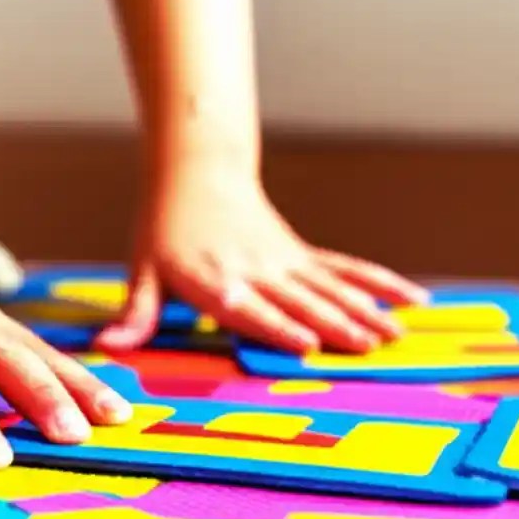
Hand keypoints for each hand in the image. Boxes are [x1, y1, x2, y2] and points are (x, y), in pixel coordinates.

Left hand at [96, 170, 428, 353]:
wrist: (195, 173)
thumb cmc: (165, 227)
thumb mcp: (144, 269)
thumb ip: (135, 313)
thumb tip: (106, 346)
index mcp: (218, 282)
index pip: (252, 309)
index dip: (280, 327)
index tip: (309, 344)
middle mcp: (257, 273)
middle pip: (301, 301)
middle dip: (336, 325)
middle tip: (368, 346)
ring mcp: (284, 263)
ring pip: (331, 288)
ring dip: (366, 310)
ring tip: (396, 334)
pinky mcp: (301, 255)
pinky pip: (345, 269)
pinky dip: (379, 283)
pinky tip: (412, 299)